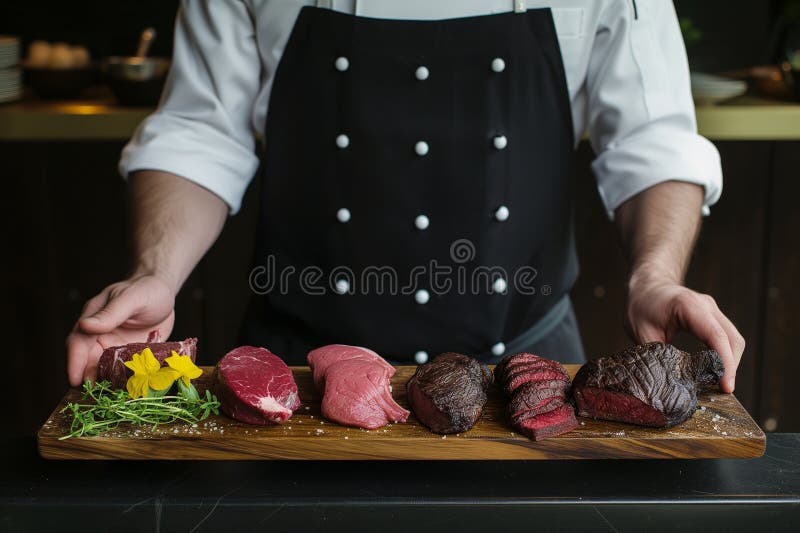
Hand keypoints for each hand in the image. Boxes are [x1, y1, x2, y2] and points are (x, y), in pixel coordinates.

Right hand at [66, 274, 175, 386]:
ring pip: (104, 369)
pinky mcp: (129, 355)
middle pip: (87, 361)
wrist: (164, 293)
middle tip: (94, 394)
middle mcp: (100, 336)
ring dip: (106, 382)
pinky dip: (124, 380)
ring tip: (112, 396)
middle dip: (88, 378)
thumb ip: (110, 313)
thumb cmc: (146, 290)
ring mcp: (114, 347)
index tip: (75, 379)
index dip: (75, 362)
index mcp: (94, 319)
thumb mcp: (131, 298)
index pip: (78, 343)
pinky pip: (123, 370)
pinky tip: (129, 390)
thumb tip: (84, 326)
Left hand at [625, 272, 744, 393]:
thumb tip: (667, 383)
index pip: (716, 335)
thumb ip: (656, 356)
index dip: (725, 362)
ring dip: (730, 362)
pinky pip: (726, 337)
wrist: (647, 286)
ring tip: (718, 384)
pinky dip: (724, 355)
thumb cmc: (641, 306)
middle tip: (722, 391)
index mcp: (688, 306)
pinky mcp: (712, 316)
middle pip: (732, 339)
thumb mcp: (641, 332)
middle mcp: (706, 305)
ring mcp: (712, 310)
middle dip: (731, 366)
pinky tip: (714, 370)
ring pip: (733, 339)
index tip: (726, 386)